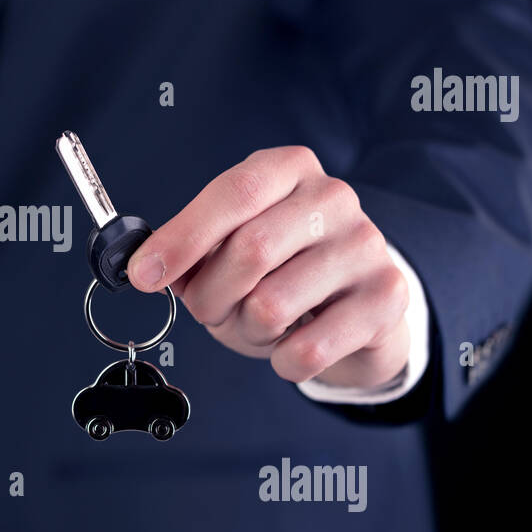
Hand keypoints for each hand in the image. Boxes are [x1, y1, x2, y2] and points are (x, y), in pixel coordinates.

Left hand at [126, 146, 408, 387]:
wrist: (357, 310)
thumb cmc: (282, 273)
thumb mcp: (230, 250)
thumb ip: (191, 252)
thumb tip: (146, 267)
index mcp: (289, 170)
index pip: (234, 193)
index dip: (183, 237)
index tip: (144, 275)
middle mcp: (333, 198)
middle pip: (250, 251)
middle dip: (210, 297)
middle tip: (210, 310)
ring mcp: (366, 246)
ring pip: (272, 306)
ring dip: (247, 332)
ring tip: (260, 325)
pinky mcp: (387, 298)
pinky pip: (307, 350)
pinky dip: (282, 362)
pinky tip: (292, 346)